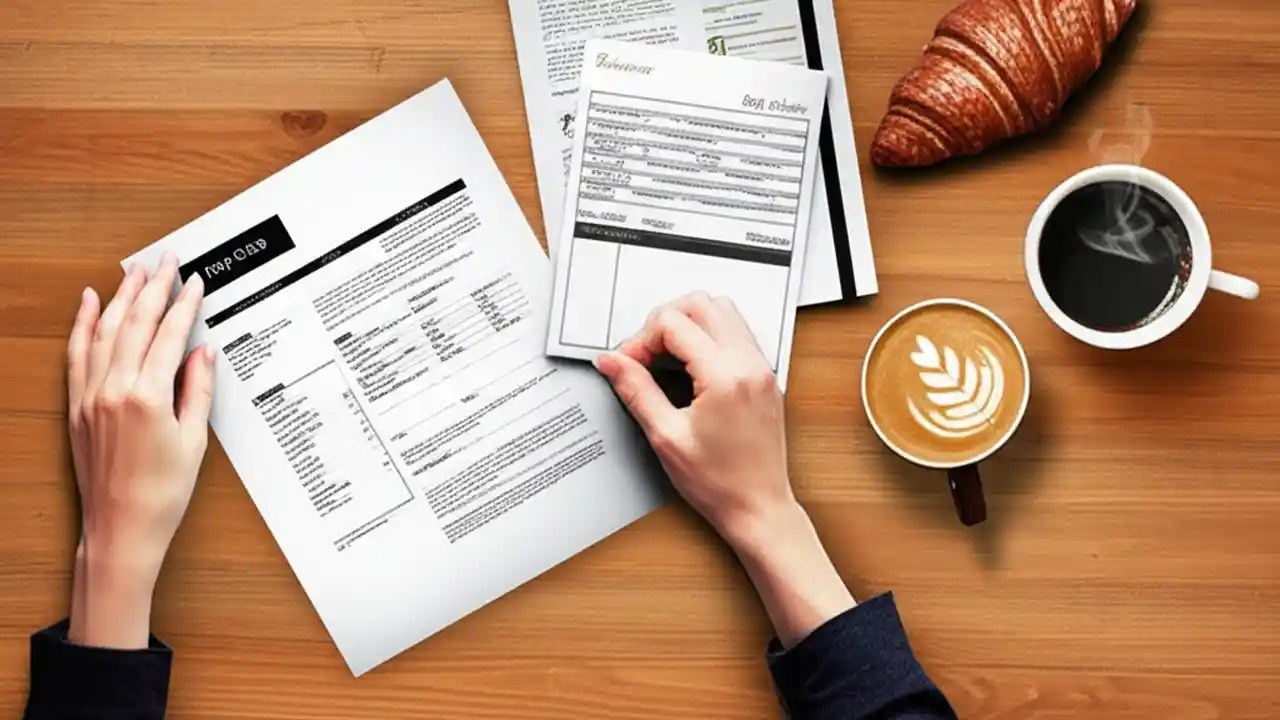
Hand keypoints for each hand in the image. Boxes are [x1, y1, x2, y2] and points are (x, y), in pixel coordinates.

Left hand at [65, 254, 214, 648]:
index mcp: (149, 396)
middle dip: (153, 288)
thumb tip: (203, 352)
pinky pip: (78, 354)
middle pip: (135, 324)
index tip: (196, 283)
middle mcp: (114, 390)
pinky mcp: (77, 406)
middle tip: (167, 261)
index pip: (169, 336)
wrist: (122, 527)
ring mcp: (91, 396)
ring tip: (135, 272)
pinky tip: (90, 303)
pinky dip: (83, 324)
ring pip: (104, 332)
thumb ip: (198, 389)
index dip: (185, 305)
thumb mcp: (194, 439)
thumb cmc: (164, 492)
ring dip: (121, 297)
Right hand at [594, 292, 853, 646]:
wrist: (758, 508)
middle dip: (664, 321)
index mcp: (724, 376)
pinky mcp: (765, 376)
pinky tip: (690, 366)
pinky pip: (737, 332)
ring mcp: (761, 367)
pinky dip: (709, 336)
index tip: (628, 365)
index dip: (641, 339)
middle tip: (645, 355)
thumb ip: (636, 390)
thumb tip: (611, 361)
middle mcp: (748, 363)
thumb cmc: (719, 484)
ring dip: (689, 323)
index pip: (673, 323)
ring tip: (666, 358)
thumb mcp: (665, 436)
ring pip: (723, 310)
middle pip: (700, 303)